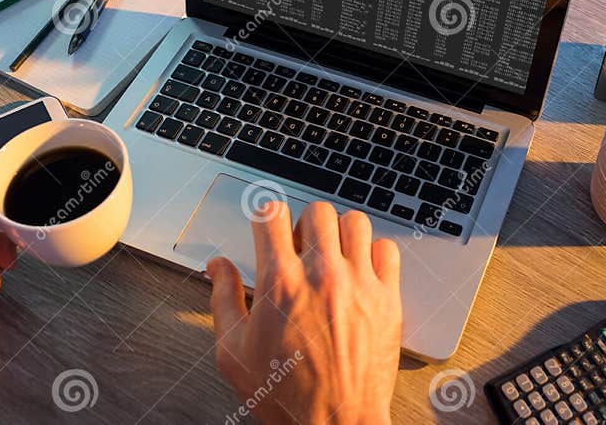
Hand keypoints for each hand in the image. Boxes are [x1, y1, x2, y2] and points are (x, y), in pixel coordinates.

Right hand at [208, 201, 401, 424]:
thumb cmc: (285, 395)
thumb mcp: (233, 352)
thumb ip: (223, 299)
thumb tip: (217, 265)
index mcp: (279, 283)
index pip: (271, 213)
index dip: (266, 216)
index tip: (267, 228)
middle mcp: (321, 275)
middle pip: (317, 210)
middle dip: (305, 224)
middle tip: (300, 250)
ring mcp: (358, 284)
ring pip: (355, 221)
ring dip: (340, 233)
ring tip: (332, 257)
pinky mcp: (387, 297)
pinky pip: (388, 248)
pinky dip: (374, 253)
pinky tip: (361, 272)